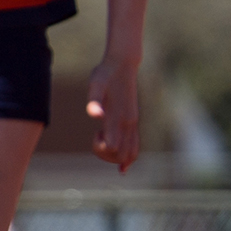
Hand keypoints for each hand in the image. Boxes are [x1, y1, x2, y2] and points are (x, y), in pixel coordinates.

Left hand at [86, 57, 140, 171]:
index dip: (100, 148)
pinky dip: (129, 157)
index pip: (111, 148)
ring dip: (116, 157)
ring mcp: (133, 123)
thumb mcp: (96, 83)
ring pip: (131, 153)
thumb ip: (94, 100)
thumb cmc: (106, 74)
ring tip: (104, 142)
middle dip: (106, 155)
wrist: (124, 64)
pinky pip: (135, 146)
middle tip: (97, 138)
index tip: (95, 133)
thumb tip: (95, 116)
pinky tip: (122, 165)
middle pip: (121, 155)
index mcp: (119, 118)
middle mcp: (129, 124)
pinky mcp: (134, 121)